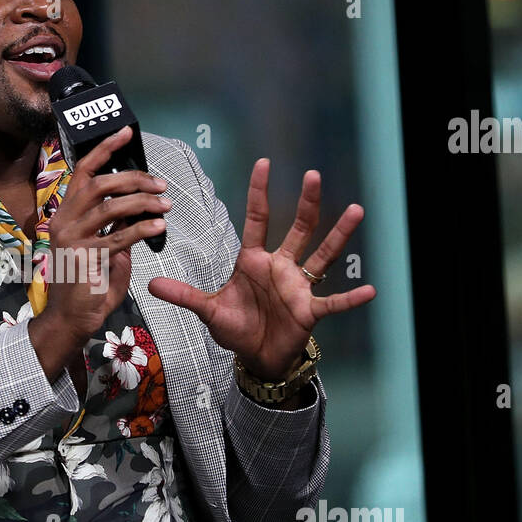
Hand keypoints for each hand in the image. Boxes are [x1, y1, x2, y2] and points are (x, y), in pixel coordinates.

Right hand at [29, 125, 169, 379]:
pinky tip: (159, 225)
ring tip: (166, 203)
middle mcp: (64, 220)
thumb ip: (117, 228)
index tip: (126, 132)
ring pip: (111, 206)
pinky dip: (143, 228)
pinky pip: (120, 236)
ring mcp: (73, 238)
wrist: (72, 320)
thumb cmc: (88, 287)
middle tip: (160, 184)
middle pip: (100, 184)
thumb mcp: (105, 250)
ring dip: (143, 201)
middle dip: (134, 178)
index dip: (105, 149)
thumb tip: (138, 211)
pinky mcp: (86, 257)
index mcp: (66, 214)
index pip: (83, 171)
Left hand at [147, 159, 375, 380]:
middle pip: (297, 228)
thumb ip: (184, 295)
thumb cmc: (237, 329)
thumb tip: (151, 284)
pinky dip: (351, 298)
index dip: (259, 192)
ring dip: (338, 234)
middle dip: (306, 203)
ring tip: (355, 211)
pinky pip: (333, 301)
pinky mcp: (309, 310)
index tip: (264, 163)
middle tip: (313, 175)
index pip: (257, 219)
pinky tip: (369, 289)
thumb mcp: (208, 311)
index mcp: (254, 261)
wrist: (256, 357)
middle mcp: (280, 267)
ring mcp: (298, 286)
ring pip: (322, 254)